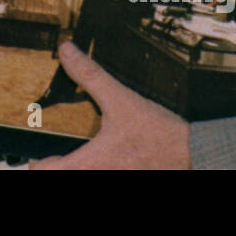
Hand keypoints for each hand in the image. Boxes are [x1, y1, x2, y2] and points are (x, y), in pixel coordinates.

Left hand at [30, 42, 189, 168]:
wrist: (196, 156)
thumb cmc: (161, 137)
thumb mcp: (121, 100)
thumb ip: (90, 76)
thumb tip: (67, 52)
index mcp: (89, 164)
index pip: (44, 172)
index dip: (39, 163)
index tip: (41, 153)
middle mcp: (97, 179)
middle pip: (62, 178)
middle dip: (60, 168)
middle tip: (60, 156)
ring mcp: (114, 183)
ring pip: (83, 179)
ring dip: (79, 169)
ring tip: (83, 159)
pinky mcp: (130, 183)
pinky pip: (105, 179)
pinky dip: (99, 171)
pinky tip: (111, 163)